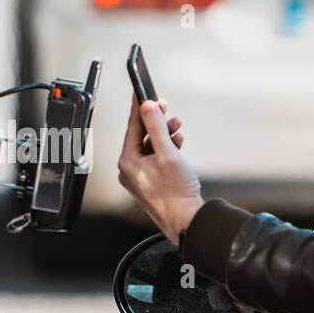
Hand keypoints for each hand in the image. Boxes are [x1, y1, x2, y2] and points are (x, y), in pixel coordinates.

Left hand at [117, 96, 201, 243]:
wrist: (185, 220)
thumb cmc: (176, 192)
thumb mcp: (167, 153)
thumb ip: (156, 127)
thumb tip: (148, 107)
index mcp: (128, 162)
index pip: (132, 127)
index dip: (140, 108)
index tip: (142, 92)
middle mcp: (129, 170)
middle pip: (141, 136)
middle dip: (157, 122)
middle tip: (167, 108)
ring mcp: (139, 177)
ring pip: (150, 147)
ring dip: (164, 135)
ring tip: (178, 128)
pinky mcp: (150, 182)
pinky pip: (155, 159)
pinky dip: (166, 149)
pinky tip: (177, 143)